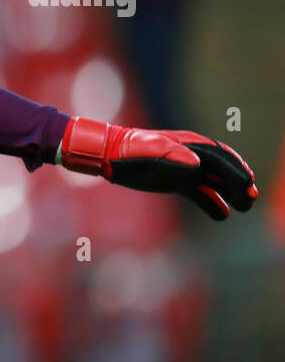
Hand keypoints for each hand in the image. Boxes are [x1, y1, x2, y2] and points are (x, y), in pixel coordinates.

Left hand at [60, 116, 257, 219]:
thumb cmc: (130, 148)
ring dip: (230, 194)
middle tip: (251, 198)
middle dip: (239, 183)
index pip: (220, 158)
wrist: (110, 156)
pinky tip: (223, 215)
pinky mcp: (177, 183)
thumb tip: (197, 163)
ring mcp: (186, 170)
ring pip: (215, 183)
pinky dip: (212, 203)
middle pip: (223, 171)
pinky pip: (199, 194)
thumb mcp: (150, 148)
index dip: (235, 169)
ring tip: (244, 207)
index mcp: (190, 145)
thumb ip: (173, 154)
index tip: (247, 183)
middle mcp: (192, 157)